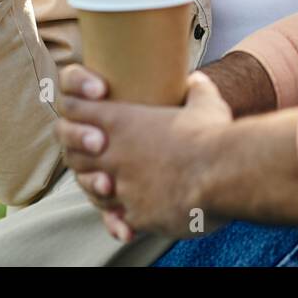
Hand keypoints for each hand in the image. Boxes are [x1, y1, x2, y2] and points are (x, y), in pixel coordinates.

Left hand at [56, 66, 234, 241]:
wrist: (224, 174)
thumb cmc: (212, 134)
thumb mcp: (205, 103)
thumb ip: (196, 90)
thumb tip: (196, 80)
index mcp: (122, 121)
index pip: (74, 107)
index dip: (75, 108)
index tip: (89, 112)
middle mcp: (113, 154)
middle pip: (73, 154)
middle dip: (82, 156)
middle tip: (101, 156)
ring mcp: (122, 187)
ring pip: (92, 190)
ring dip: (101, 188)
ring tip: (119, 186)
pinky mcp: (136, 215)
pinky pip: (118, 217)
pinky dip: (123, 217)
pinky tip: (136, 216)